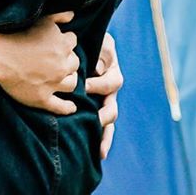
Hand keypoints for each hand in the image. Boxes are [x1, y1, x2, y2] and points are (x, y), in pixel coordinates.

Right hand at [0, 11, 78, 114]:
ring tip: (65, 77)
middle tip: (58, 58)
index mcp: (62, 45)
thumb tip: (72, 16)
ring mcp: (53, 83)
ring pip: (71, 83)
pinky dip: (67, 107)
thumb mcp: (41, 19)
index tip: (57, 41)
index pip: (72, 41)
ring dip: (70, 79)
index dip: (64, 40)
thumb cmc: (16, 33)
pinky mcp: (42, 98)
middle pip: (74, 62)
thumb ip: (60, 15)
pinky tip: (71, 107)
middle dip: (68, 59)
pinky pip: (60, 106)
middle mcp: (62, 65)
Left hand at [85, 32, 123, 158]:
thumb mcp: (100, 41)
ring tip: (100, 151)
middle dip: (103, 116)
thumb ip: (103, 52)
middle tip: (93, 120)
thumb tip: (99, 69)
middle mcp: (110, 91)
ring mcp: (103, 102)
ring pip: (108, 122)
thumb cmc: (91, 40)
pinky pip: (100, 127)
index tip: (83, 85)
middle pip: (111, 108)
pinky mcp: (94, 109)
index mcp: (112, 74)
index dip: (98, 85)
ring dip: (104, 136)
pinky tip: (98, 154)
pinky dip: (100, 140)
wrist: (82, 43)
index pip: (110, 83)